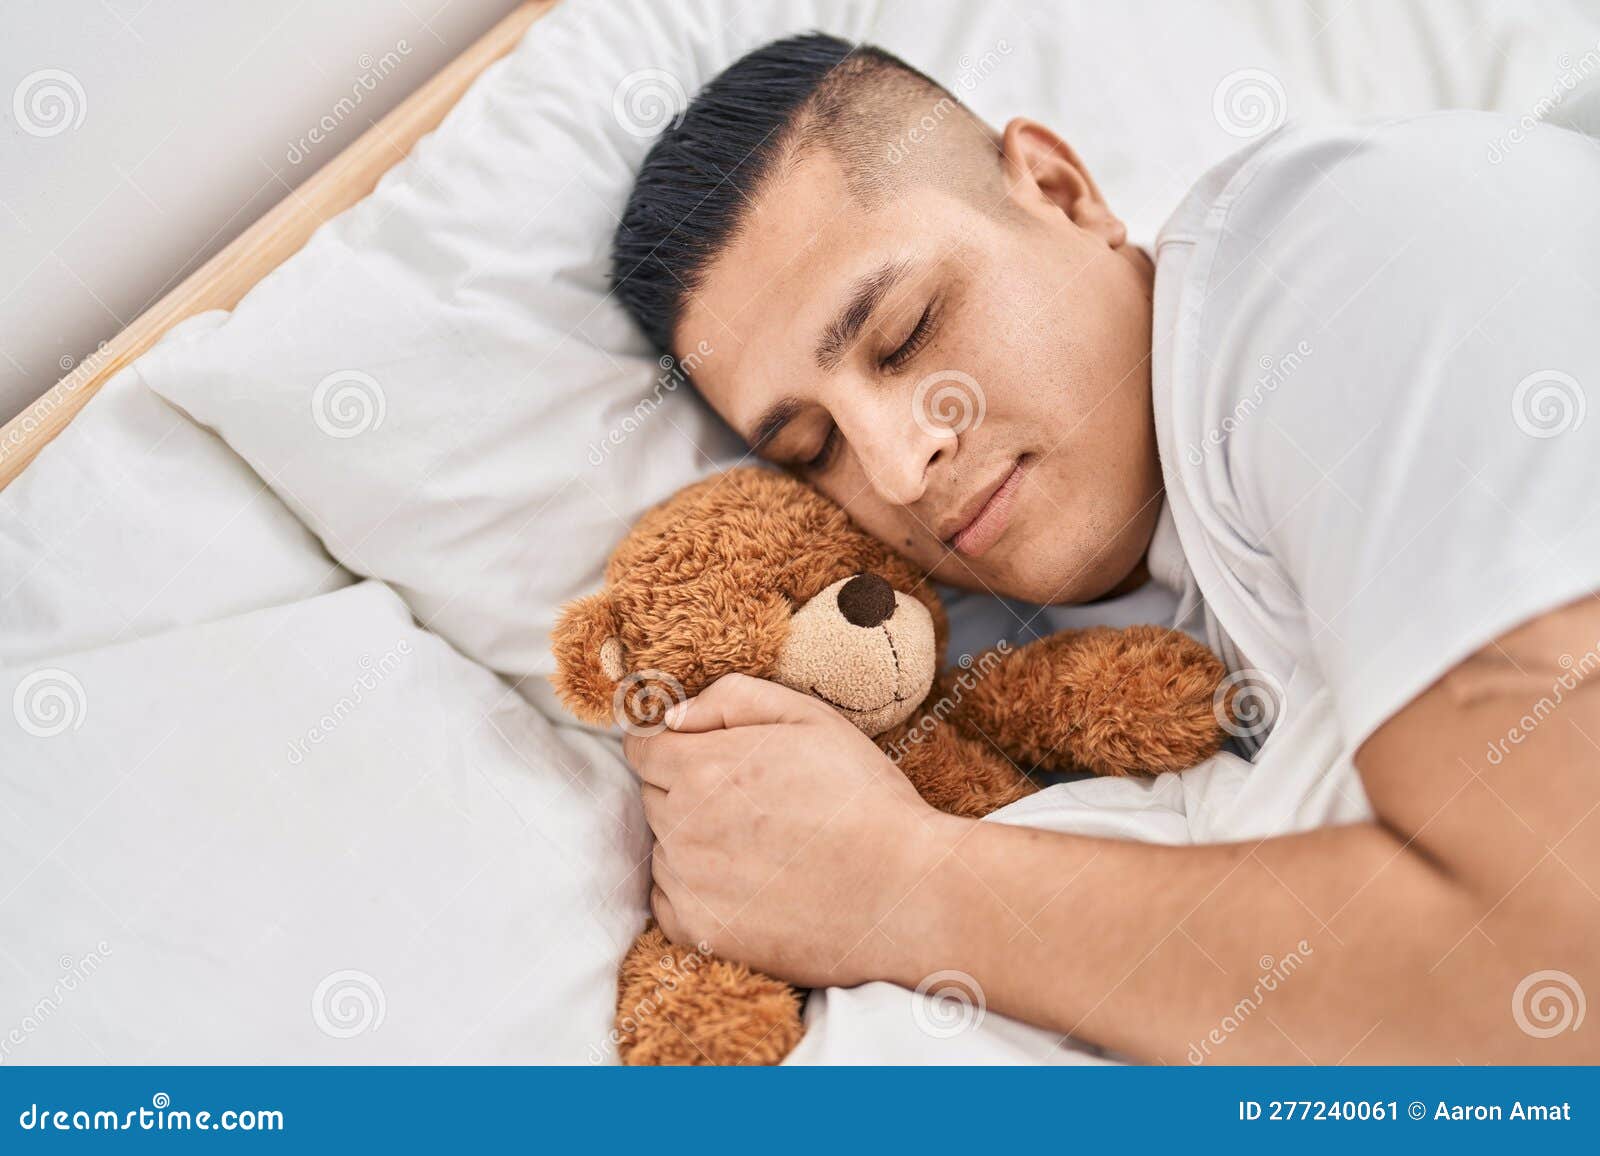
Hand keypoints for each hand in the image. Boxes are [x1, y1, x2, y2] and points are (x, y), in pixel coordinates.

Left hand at [623, 674, 962, 988]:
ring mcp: (687, 883)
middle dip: (685, 789)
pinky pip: (668, 900)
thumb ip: (731, 699)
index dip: (670, 745)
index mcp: (702, 767)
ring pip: (662, 847)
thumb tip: (673, 714)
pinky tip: (745, 883)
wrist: (901, 892)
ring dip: (690, 840)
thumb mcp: (809, 717)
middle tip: (748, 799)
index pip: (643, 748)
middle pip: (652, 796)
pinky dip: (693, 889)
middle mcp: (682, 825)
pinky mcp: (699, 932)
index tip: (702, 754)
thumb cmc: (862, 797)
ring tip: (757, 844)